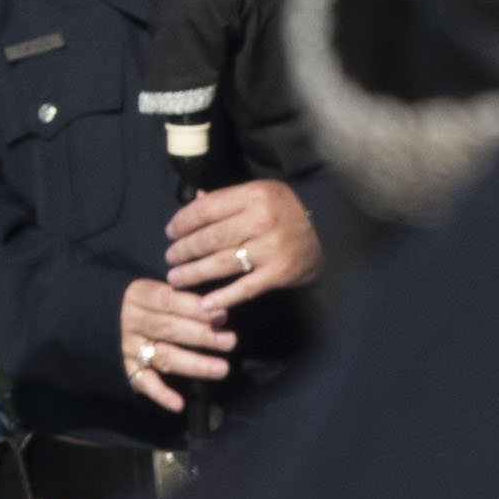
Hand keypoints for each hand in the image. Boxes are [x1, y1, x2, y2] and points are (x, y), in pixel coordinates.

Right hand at [114, 273, 231, 414]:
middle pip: (168, 329)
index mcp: (139, 294)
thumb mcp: (157, 288)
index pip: (169, 300)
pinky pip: (143, 383)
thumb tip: (219, 310)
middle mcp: (131, 321)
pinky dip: (161, 395)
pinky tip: (179, 404)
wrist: (101, 314)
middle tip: (230, 341)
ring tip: (222, 369)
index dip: (195, 308)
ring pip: (163, 356)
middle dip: (202, 336)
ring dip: (194, 364)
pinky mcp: (126, 369)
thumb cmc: (146, 301)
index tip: (222, 315)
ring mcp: (128, 347)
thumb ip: (184, 296)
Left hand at [162, 178, 317, 313]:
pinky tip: (205, 303)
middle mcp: (262, 219)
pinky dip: (223, 297)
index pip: (207, 209)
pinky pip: (244, 288)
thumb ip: (227, 198)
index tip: (170, 232)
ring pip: (221, 263)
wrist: (328, 235)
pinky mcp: (279, 273)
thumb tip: (194, 198)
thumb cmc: (285, 212)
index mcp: (254, 194)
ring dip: (194, 273)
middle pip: (210, 237)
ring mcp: (271, 247)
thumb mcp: (260, 195)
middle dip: (184, 250)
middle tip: (169, 258)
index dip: (183, 221)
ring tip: (176, 278)